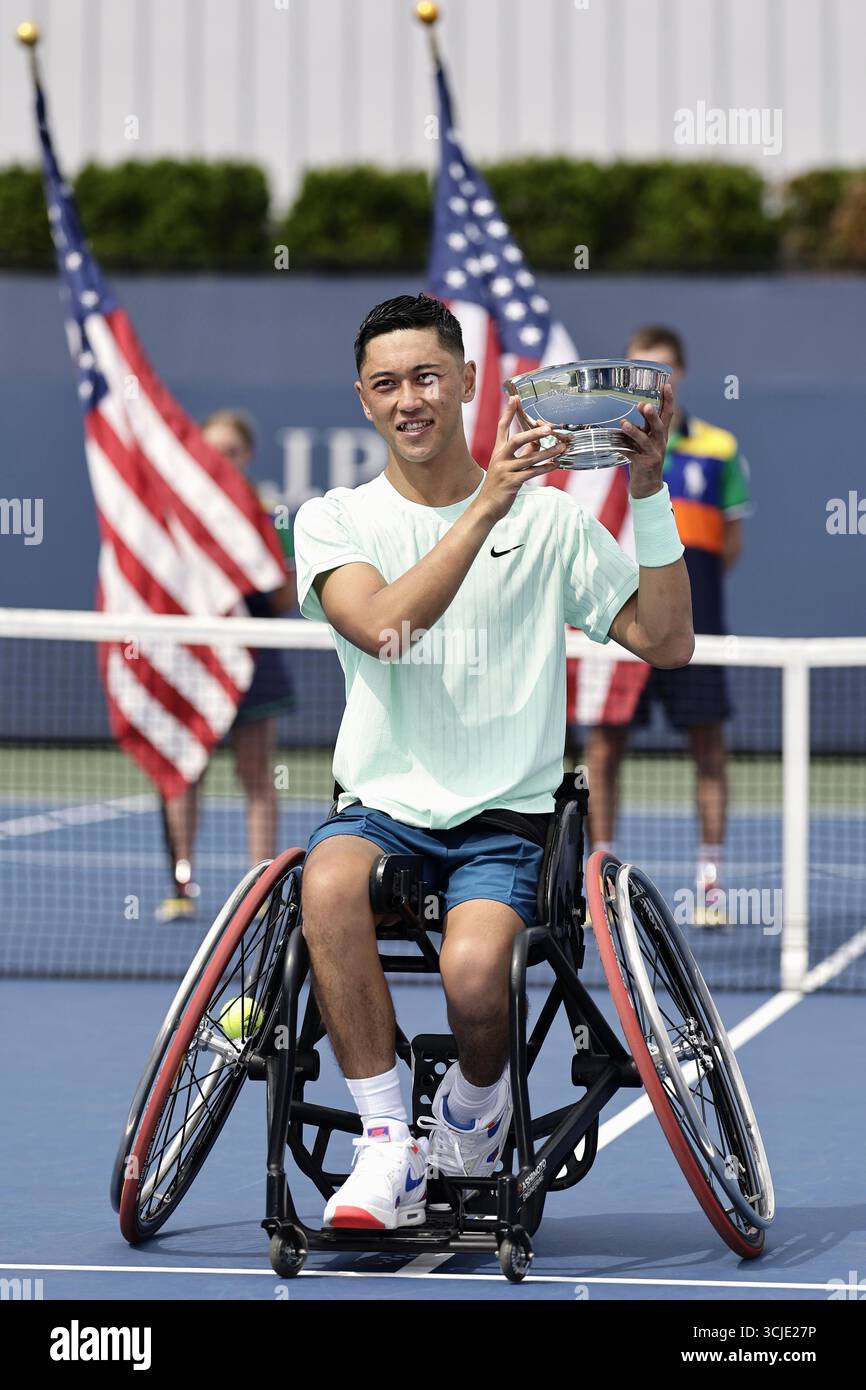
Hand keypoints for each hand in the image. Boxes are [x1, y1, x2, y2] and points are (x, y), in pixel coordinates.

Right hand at [475, 395, 567, 522]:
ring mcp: (505, 470)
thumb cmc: (498, 484)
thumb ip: (522, 453)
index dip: (508, 412)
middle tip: (549, 428)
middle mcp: (500, 458)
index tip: (515, 398)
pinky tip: (556, 465)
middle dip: (533, 433)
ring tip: (561, 447)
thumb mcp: (508, 465)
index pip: (502, 427)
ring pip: (529, 458)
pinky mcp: (512, 483)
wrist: (486, 506)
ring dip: (548, 453)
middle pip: (517, 440)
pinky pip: (532, 473)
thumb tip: (538, 442)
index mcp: (498, 451)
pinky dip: (545, 468)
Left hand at [621, 381, 674, 498]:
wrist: (648, 487)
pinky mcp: (644, 464)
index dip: (668, 400)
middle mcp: (660, 442)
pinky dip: (622, 448)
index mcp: (661, 434)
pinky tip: (613, 443)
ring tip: (624, 423)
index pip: (667, 414)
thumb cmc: (644, 460)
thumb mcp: (645, 442)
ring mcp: (653, 454)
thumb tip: (628, 414)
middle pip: (659, 425)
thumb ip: (641, 429)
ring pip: (645, 440)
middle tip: (644, 405)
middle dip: (652, 415)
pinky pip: (631, 454)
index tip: (666, 384)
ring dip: (634, 431)